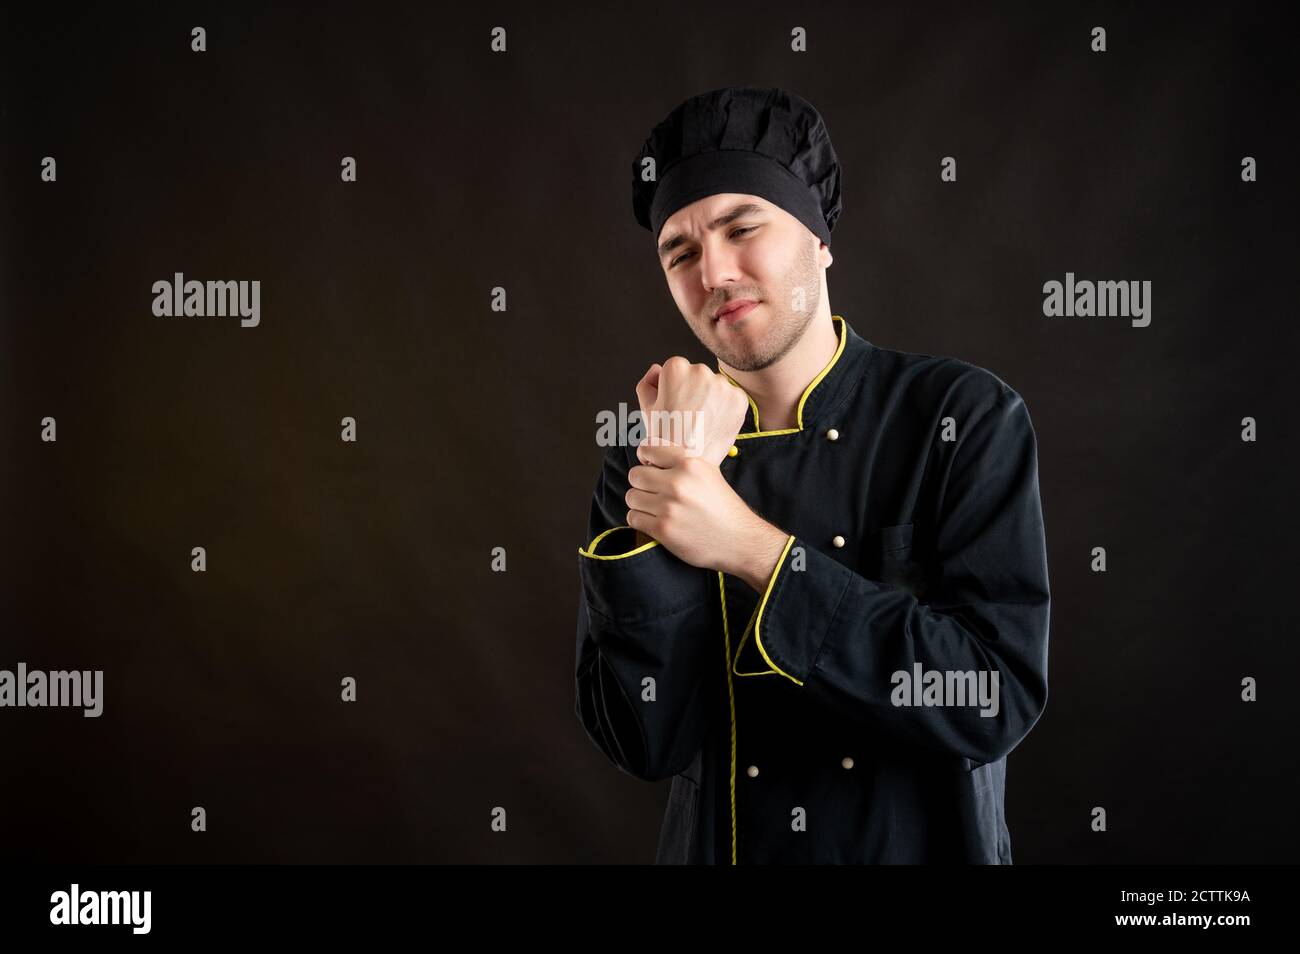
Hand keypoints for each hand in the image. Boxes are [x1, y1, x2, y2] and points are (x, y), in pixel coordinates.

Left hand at [626, 442, 787, 586]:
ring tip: (655, 508)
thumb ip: (682, 463)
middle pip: (635, 475)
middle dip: (641, 484)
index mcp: (690, 464)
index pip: (647, 450)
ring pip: (631, 496)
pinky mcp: (663, 529)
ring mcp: (668, 507)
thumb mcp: (709, 473)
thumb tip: (649, 457)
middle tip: (653, 492)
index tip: (650, 467)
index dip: (645, 459)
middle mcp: (678, 483)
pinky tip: (655, 521)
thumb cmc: (723, 507)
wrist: (740, 540)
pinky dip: (640, 520)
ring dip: (640, 503)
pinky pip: (633, 518)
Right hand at [634, 356, 747, 466]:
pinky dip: (726, 408)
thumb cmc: (664, 436)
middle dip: (694, 390)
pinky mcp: (739, 398)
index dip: (674, 389)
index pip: (678, 369)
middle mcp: (701, 370)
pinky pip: (732, 398)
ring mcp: (722, 384)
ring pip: (716, 386)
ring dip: (711, 398)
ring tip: (701, 421)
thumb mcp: (646, 407)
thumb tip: (657, 368)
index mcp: (676, 367)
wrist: (687, 460)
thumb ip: (648, 382)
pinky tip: (714, 423)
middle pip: (698, 375)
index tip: (674, 405)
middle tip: (688, 415)